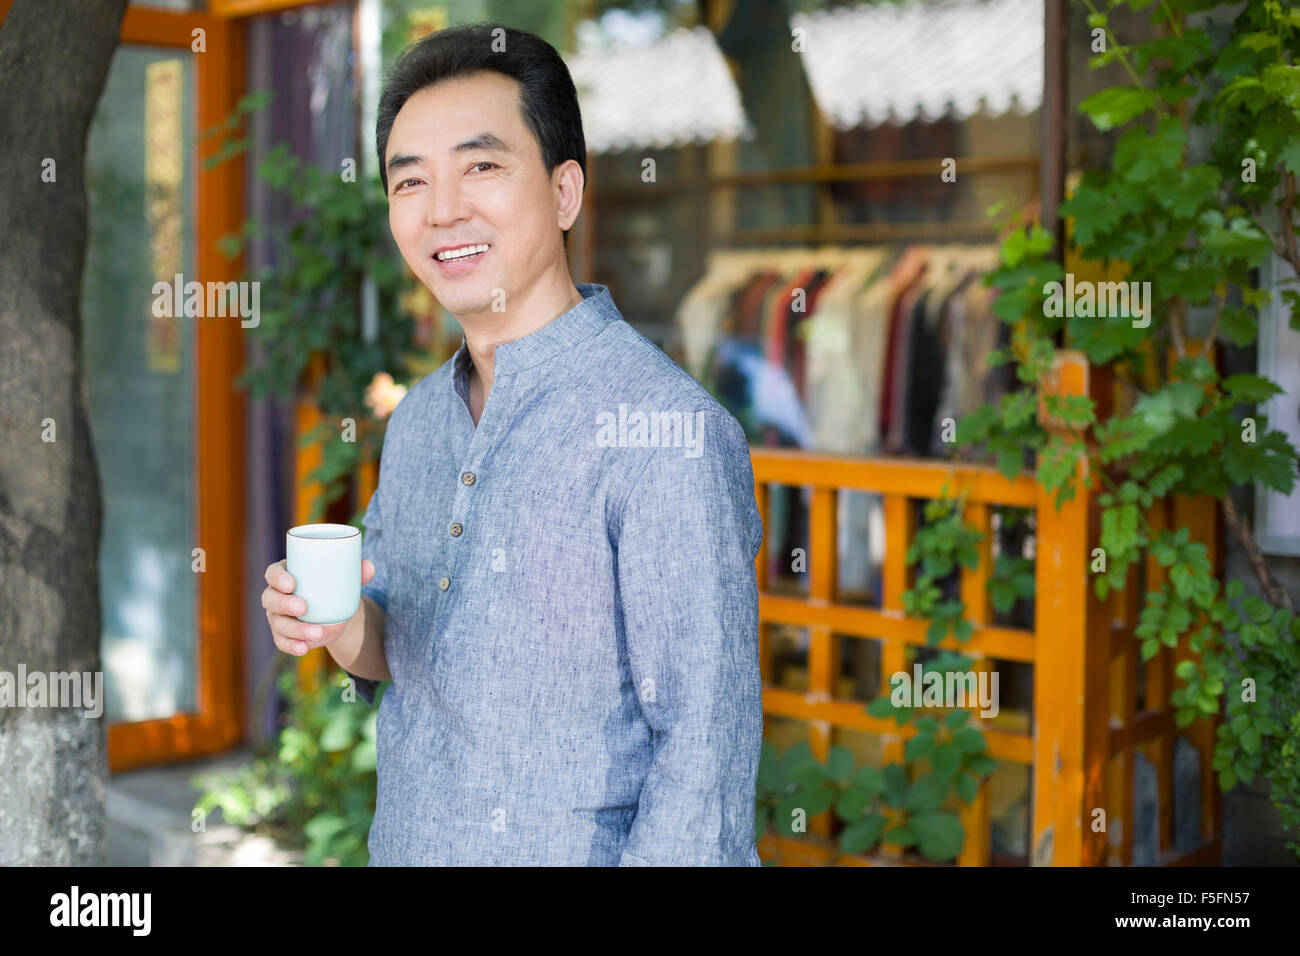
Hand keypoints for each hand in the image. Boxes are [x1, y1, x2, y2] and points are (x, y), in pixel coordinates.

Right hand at [261, 558, 376, 656]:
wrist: (335, 613)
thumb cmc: (333, 588)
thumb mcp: (343, 579)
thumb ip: (355, 572)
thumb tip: (369, 566)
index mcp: (286, 575)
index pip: (273, 573)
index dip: (278, 578)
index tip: (292, 584)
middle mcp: (275, 596)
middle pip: (270, 599)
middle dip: (285, 604)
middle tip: (304, 608)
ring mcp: (277, 617)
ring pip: (278, 623)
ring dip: (296, 629)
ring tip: (318, 633)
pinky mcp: (283, 635)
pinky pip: (282, 642)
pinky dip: (292, 646)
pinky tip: (304, 648)